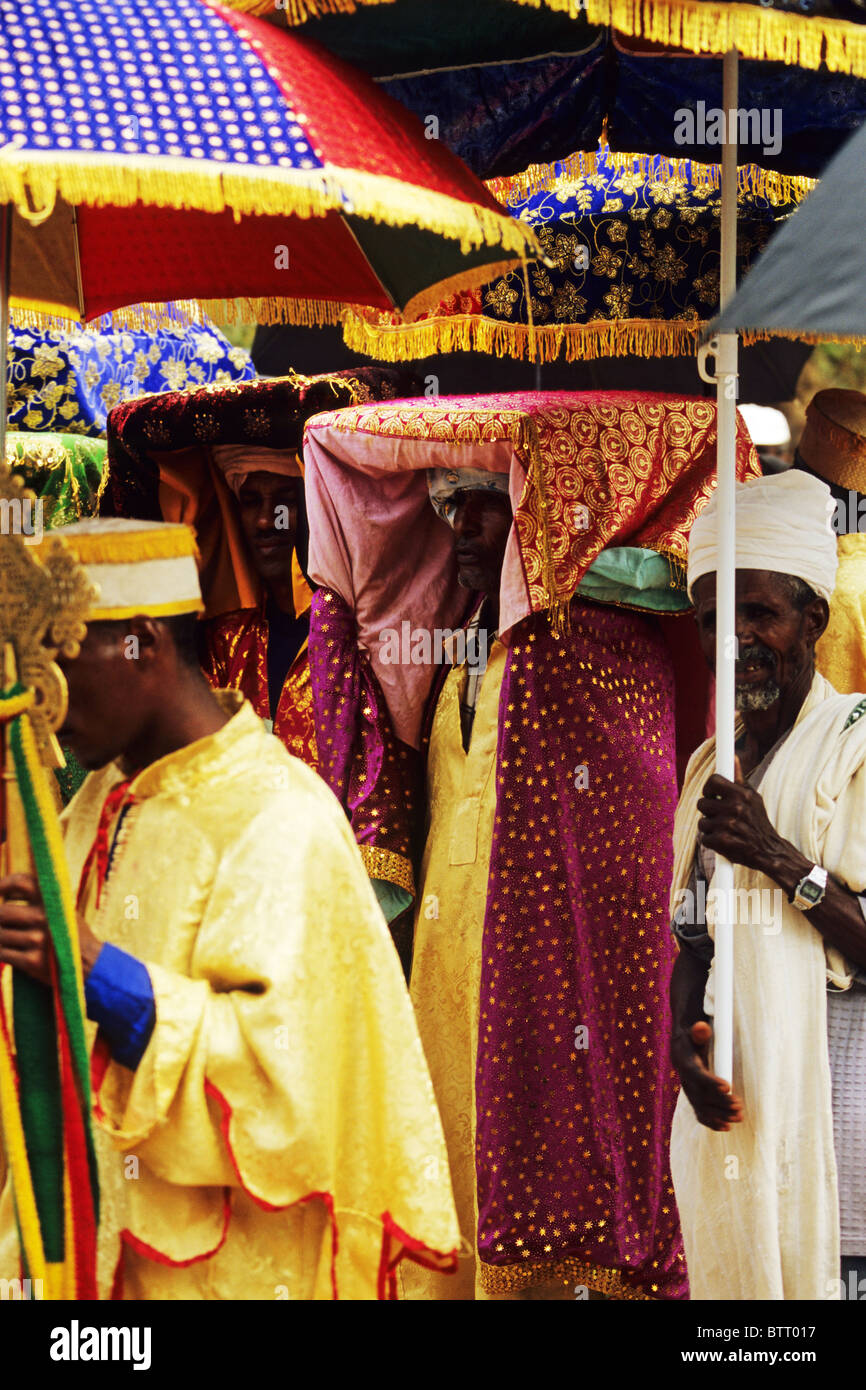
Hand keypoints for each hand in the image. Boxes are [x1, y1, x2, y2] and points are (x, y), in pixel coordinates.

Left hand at [0, 873, 101, 985]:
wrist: (90, 962)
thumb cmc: (70, 932)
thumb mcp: (63, 908)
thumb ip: (39, 897)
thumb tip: (4, 894)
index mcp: (52, 900)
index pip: (20, 882)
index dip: (2, 884)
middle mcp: (44, 917)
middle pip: (3, 911)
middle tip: (0, 922)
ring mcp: (38, 940)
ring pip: (0, 934)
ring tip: (6, 939)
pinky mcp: (32, 961)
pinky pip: (2, 953)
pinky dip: (1, 952)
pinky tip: (7, 952)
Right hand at [672, 1020, 743, 1130]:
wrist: (681, 1046)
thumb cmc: (692, 1037)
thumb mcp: (694, 1030)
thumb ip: (699, 1031)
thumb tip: (701, 1027)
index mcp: (685, 1062)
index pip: (697, 1074)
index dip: (711, 1082)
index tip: (727, 1087)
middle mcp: (684, 1079)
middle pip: (701, 1095)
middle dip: (720, 1103)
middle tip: (739, 1107)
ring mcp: (688, 1090)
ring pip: (702, 1107)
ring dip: (720, 1115)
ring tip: (738, 1117)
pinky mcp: (693, 1097)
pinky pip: (700, 1113)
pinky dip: (711, 1122)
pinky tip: (726, 1127)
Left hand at [697, 757, 785, 872]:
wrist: (769, 851)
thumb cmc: (758, 822)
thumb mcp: (753, 798)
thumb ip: (739, 779)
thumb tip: (734, 757)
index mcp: (742, 795)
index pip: (713, 781)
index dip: (708, 788)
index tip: (711, 794)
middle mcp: (735, 808)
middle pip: (702, 803)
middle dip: (708, 811)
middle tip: (719, 815)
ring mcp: (728, 825)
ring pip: (702, 823)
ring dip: (710, 828)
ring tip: (724, 830)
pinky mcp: (722, 841)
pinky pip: (704, 838)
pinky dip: (711, 842)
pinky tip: (724, 841)